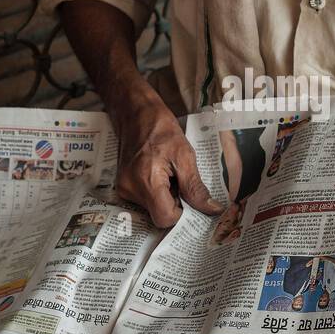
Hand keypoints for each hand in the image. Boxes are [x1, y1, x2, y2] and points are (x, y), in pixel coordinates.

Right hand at [114, 85, 221, 228]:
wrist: (136, 114)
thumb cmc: (162, 130)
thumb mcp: (185, 156)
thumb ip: (195, 188)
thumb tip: (212, 209)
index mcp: (146, 181)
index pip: (165, 218)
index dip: (182, 214)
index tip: (192, 201)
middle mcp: (130, 189)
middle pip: (158, 215)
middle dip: (175, 204)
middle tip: (180, 183)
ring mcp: (123, 189)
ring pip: (152, 209)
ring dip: (166, 198)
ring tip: (169, 175)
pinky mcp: (122, 187)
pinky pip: (145, 201)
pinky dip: (156, 193)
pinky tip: (160, 175)